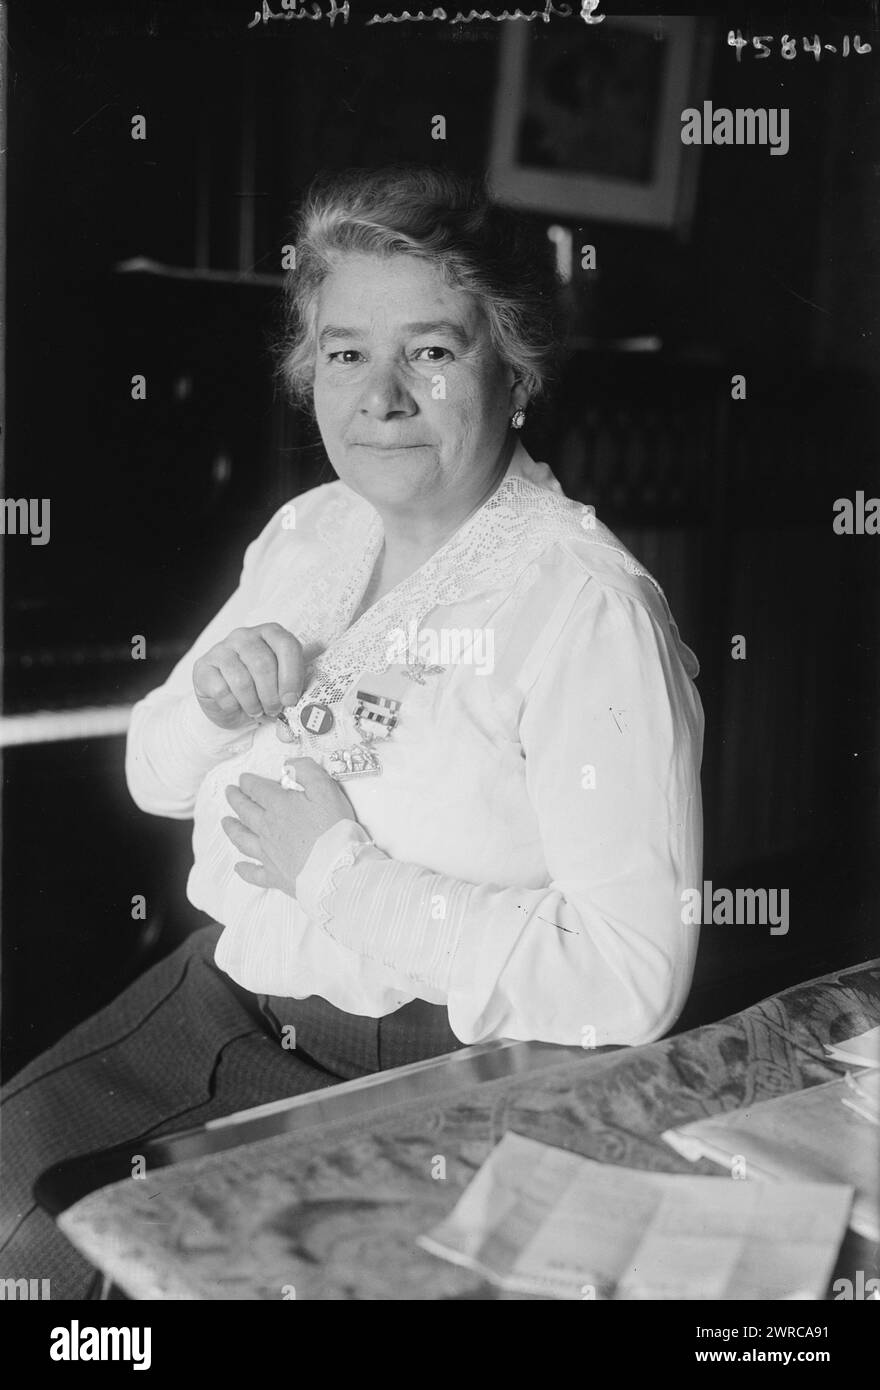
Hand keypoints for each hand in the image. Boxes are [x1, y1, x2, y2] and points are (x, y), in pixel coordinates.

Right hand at [193, 623, 304, 730]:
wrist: (230, 704)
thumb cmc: (261, 690)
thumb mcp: (283, 685)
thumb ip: (296, 686)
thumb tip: (310, 694)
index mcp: (270, 634)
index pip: (287, 646)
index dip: (292, 676)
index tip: (291, 700)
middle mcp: (245, 635)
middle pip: (263, 664)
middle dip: (272, 695)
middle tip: (274, 709)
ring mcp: (222, 648)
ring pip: (242, 679)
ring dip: (253, 703)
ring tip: (257, 710)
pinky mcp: (203, 666)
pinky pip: (221, 689)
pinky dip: (233, 705)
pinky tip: (236, 706)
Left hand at [222, 759, 354, 893]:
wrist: (335, 867)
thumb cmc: (333, 829)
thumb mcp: (325, 789)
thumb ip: (306, 771)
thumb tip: (289, 764)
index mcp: (279, 806)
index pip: (257, 789)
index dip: (248, 782)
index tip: (242, 779)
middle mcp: (268, 829)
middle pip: (245, 811)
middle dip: (235, 799)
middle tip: (229, 792)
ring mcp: (269, 853)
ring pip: (243, 839)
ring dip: (232, 829)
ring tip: (225, 822)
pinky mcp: (275, 875)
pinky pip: (254, 873)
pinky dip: (245, 870)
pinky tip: (239, 867)